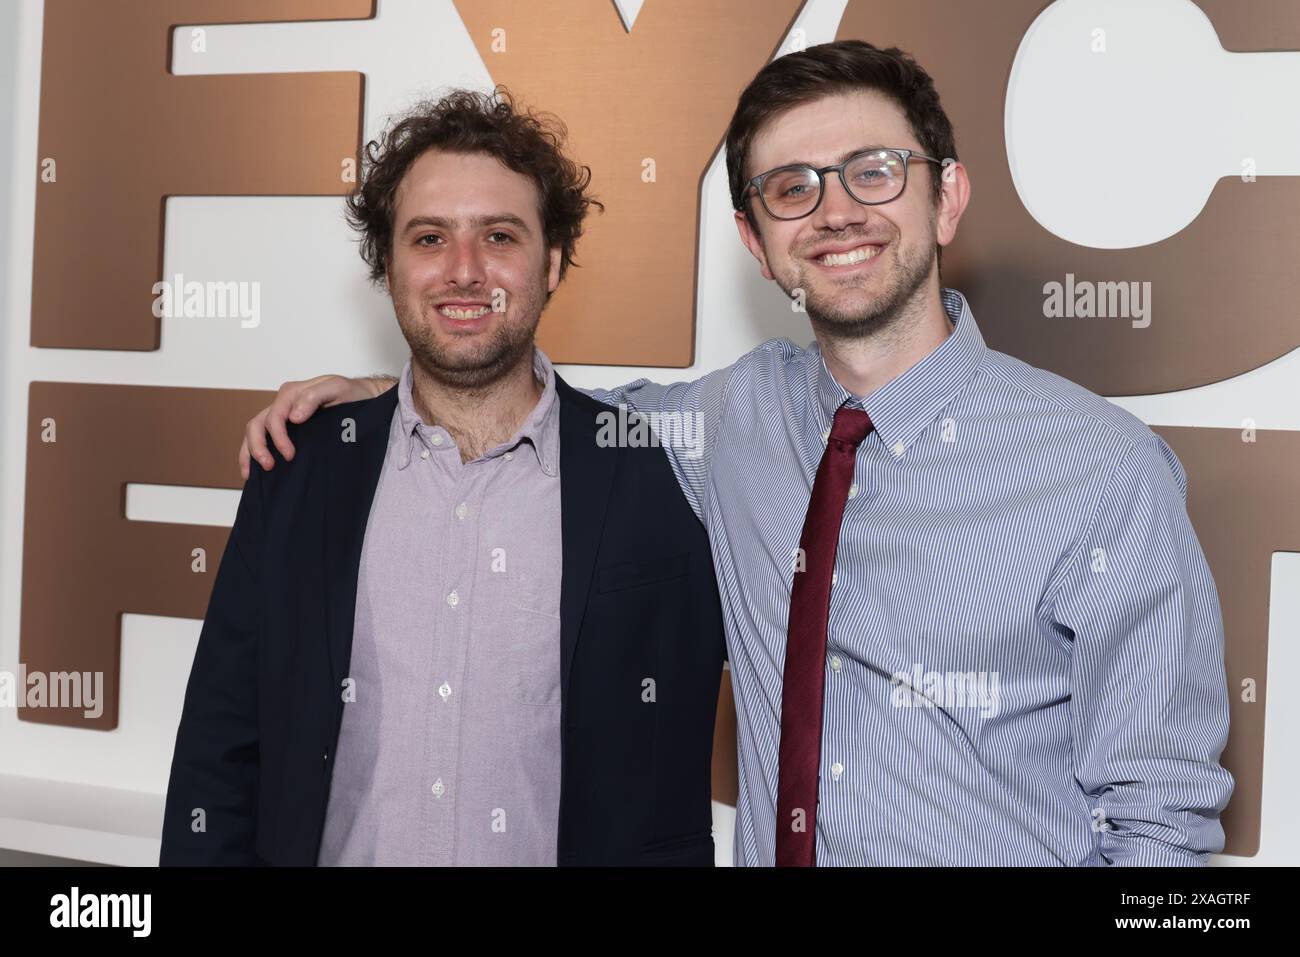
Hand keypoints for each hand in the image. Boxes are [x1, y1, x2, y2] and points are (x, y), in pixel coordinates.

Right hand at [239, 374, 390, 478]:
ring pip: (255, 431)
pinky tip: (251, 470)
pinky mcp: (286, 427)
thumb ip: (314, 397)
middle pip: (258, 424)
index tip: (289, 455)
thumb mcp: (337, 388)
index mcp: (292, 393)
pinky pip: (262, 437)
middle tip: (269, 466)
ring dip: (250, 451)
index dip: (278, 437)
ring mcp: (283, 416)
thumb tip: (294, 417)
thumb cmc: (352, 393)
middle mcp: (283, 404)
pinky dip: (251, 452)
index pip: (275, 416)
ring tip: (253, 473)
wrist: (363, 398)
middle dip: (258, 446)